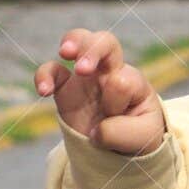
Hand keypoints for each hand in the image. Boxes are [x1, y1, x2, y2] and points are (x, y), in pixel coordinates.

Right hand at [33, 29, 165, 153]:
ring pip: (80, 41)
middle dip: (93, 49)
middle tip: (82, 69)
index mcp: (133, 81)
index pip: (123, 79)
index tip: (115, 118)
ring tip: (66, 53)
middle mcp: (111, 72)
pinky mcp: (66, 89)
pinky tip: (43, 91)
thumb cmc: (138, 135)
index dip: (116, 101)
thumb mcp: (144, 137)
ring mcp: (87, 77)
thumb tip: (95, 132)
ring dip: (74, 42)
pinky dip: (44, 76)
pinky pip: (52, 72)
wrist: (121, 148)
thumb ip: (123, 132)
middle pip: (106, 42)